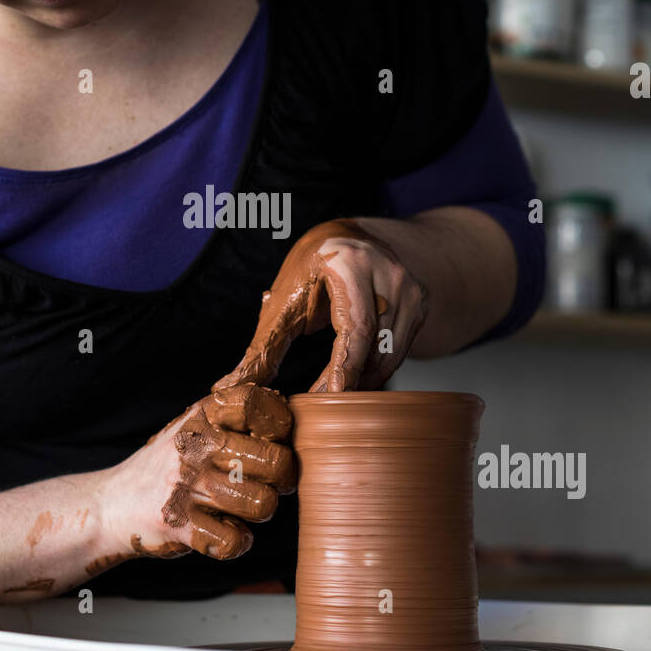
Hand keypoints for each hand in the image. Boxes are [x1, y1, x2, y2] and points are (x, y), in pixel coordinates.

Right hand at [97, 382, 295, 569]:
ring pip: (263, 504)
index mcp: (203, 415)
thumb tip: (276, 376)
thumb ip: (235, 398)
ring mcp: (186, 485)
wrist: (113, 504)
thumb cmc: (169, 462)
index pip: (257, 404)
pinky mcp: (178, 525)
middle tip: (268, 481)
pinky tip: (225, 530)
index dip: (279, 423)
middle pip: (276, 461)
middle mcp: (195, 445)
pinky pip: (234, 541)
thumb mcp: (196, 421)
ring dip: (260, 510)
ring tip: (244, 505)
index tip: (275, 438)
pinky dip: (236, 542)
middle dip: (283, 478)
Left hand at [214, 218, 427, 393]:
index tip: (329, 398)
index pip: (356, 327)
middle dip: (350, 383)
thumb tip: (230, 389)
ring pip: (391, 354)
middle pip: (376, 346)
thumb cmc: (310, 272)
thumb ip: (262, 347)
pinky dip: (375, 371)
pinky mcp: (419, 306)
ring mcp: (410, 289)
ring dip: (363, 382)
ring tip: (332, 401)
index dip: (344, 367)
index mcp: (351, 263)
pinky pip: (399, 351)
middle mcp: (389, 274)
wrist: (348, 240)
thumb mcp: (283, 301)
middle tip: (321, 411)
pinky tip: (352, 383)